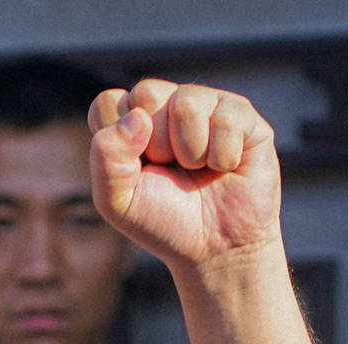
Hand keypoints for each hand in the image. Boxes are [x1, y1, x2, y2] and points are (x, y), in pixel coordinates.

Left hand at [87, 80, 283, 278]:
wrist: (215, 248)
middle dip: (155, 144)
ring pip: (186, 103)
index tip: (135, 170)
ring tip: (198, 169)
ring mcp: (206, 104)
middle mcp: (167, 104)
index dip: (118, 141)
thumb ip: (105, 158)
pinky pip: (224, 120)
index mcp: (132, 121)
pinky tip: (225, 168)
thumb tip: (137, 117)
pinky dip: (222, 157)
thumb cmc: (164, 220)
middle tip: (170, 169)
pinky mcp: (242, 114)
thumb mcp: (117, 200)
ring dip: (190, 152)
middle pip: (146, 92)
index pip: (109, 102)